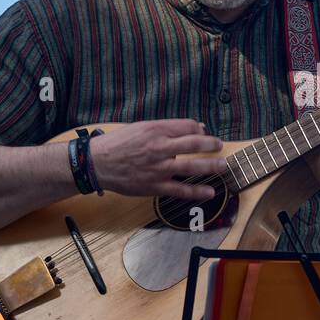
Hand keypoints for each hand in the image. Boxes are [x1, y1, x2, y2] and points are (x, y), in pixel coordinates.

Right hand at [87, 119, 227, 199]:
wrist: (96, 163)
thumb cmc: (118, 144)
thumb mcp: (141, 128)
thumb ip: (167, 128)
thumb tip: (195, 127)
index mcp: (155, 130)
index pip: (187, 126)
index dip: (200, 129)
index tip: (205, 134)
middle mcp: (159, 147)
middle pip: (194, 144)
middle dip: (211, 145)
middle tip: (220, 146)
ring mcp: (158, 168)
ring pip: (191, 167)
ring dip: (211, 166)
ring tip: (223, 166)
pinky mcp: (155, 186)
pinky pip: (180, 190)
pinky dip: (197, 192)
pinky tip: (210, 192)